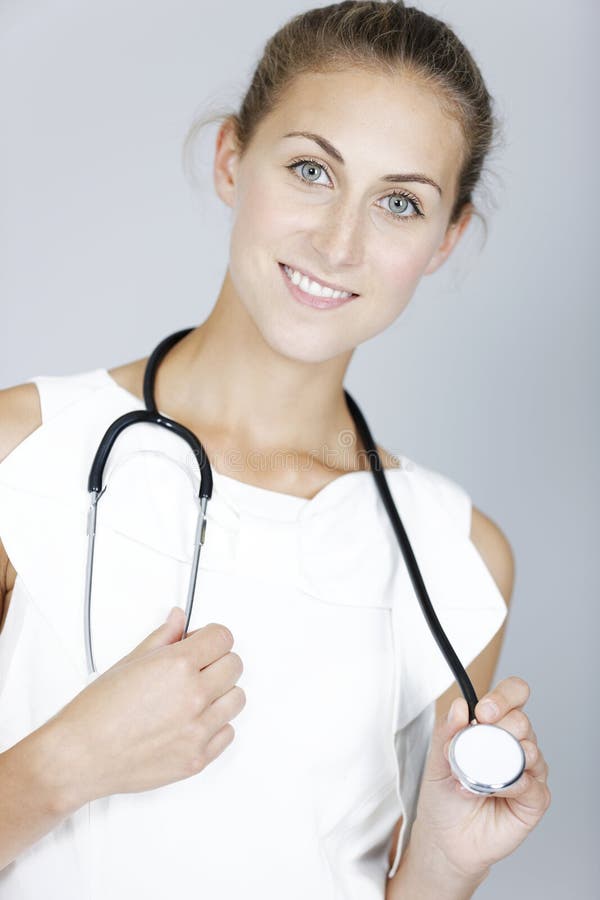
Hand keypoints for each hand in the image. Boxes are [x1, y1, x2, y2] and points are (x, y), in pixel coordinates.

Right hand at [47, 608, 245, 809]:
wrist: (81, 756)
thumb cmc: (97, 713)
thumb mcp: (129, 661)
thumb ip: (163, 637)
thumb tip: (179, 620)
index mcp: (178, 666)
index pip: (223, 637)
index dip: (212, 637)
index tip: (203, 642)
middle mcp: (194, 696)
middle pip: (234, 665)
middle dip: (217, 661)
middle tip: (197, 668)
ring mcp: (198, 729)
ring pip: (237, 698)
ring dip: (221, 694)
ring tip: (194, 697)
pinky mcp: (198, 759)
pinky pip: (228, 733)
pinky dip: (215, 726)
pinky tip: (193, 722)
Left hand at [411, 676, 550, 880]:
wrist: (445, 838)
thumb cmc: (444, 796)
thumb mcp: (436, 759)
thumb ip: (446, 731)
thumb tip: (458, 706)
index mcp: (495, 726)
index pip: (514, 695)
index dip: (505, 696)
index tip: (484, 710)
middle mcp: (515, 744)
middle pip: (522, 720)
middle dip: (498, 728)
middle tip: (477, 742)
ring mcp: (528, 772)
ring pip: (531, 750)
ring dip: (500, 760)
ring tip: (474, 777)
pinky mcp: (534, 799)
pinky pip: (532, 784)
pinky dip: (510, 785)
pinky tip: (491, 791)